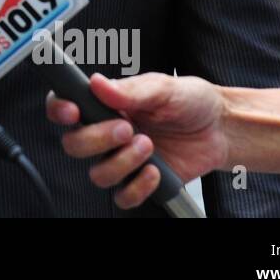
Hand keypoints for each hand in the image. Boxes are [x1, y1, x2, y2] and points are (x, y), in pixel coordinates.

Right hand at [45, 72, 228, 208]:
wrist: (220, 128)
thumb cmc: (189, 100)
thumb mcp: (163, 88)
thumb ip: (130, 90)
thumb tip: (98, 83)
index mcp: (103, 104)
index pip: (64, 106)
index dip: (59, 110)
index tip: (72, 111)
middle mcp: (105, 132)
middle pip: (73, 145)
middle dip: (96, 139)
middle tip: (127, 129)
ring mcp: (120, 159)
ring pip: (97, 174)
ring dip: (122, 162)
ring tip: (148, 145)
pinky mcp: (138, 181)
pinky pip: (122, 196)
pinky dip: (138, 187)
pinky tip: (156, 171)